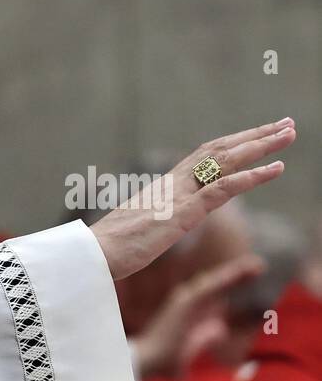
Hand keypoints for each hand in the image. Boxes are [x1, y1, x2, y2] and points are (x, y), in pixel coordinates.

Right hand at [91, 118, 293, 279]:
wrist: (90, 256)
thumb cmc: (105, 250)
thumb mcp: (133, 231)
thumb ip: (146, 224)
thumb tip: (145, 228)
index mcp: (161, 189)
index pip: (202, 158)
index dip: (231, 144)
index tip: (255, 135)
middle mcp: (172, 184)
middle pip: (218, 150)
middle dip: (254, 135)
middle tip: (284, 123)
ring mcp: (178, 196)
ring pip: (225, 161)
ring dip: (261, 146)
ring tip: (289, 134)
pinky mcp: (182, 212)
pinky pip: (223, 188)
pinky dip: (253, 176)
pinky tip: (276, 168)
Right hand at [132, 254, 264, 378]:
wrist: (147, 362)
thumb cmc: (164, 361)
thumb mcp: (191, 348)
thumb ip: (206, 338)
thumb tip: (221, 330)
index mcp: (190, 311)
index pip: (216, 294)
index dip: (233, 284)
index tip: (251, 278)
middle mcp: (187, 301)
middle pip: (218, 284)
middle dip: (238, 275)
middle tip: (260, 266)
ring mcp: (185, 300)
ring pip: (216, 282)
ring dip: (236, 272)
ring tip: (258, 265)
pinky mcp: (186, 302)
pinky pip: (211, 287)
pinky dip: (228, 278)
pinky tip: (244, 271)